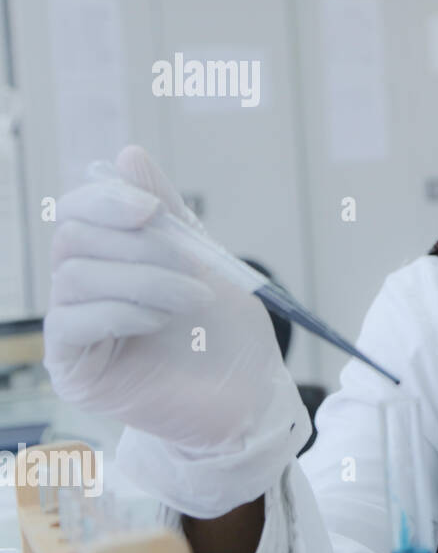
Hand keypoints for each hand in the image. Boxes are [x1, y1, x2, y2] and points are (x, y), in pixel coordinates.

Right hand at [43, 144, 301, 454]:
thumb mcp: (204, 261)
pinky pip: (72, 323)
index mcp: (109, 261)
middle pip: (72, 239)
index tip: (153, 210)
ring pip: (74, 277)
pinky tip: (161, 321)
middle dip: (137, 244)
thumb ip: (168, 214)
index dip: (108, 200)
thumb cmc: (227, 333)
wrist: (249, 397)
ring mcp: (72, 332)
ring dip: (144, 279)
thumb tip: (127, 155)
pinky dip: (122, 310)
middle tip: (190, 266)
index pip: (78, 213)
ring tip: (194, 300)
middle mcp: (80, 293)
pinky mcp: (73, 369)